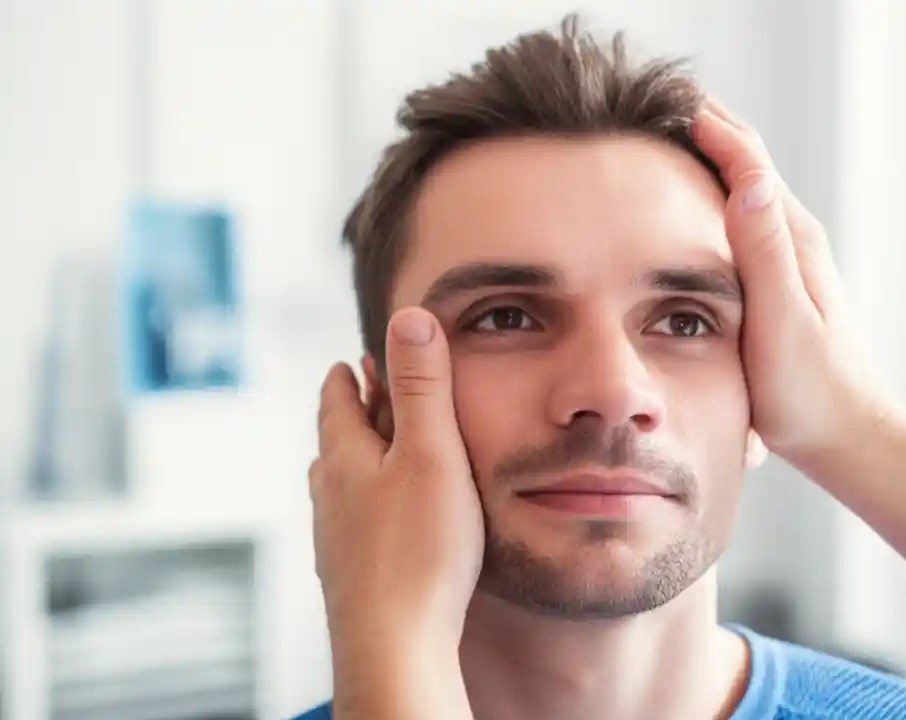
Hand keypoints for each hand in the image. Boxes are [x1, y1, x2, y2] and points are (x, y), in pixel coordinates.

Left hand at [310, 307, 483, 711]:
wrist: (393, 645)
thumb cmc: (419, 550)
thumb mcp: (431, 453)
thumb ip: (422, 386)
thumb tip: (408, 316)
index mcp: (345, 459)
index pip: (336, 403)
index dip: (344, 377)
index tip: (349, 359)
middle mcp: (331, 497)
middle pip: (335, 443)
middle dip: (352, 415)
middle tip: (363, 396)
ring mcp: (337, 541)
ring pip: (341, 488)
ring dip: (358, 463)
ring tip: (373, 457)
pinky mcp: (353, 576)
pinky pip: (357, 526)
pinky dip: (370, 506)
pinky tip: (387, 525)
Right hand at [691, 100, 892, 469]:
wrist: (848, 434)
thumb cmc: (810, 392)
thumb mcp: (781, 324)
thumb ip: (765, 254)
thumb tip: (752, 178)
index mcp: (792, 239)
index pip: (748, 156)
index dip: (704, 121)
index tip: (654, 100)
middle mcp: (793, 237)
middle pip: (746, 159)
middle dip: (702, 123)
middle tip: (644, 104)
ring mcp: (787, 256)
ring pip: (742, 184)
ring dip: (705, 151)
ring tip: (655, 135)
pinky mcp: (779, 278)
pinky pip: (739, 216)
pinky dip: (709, 190)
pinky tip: (681, 202)